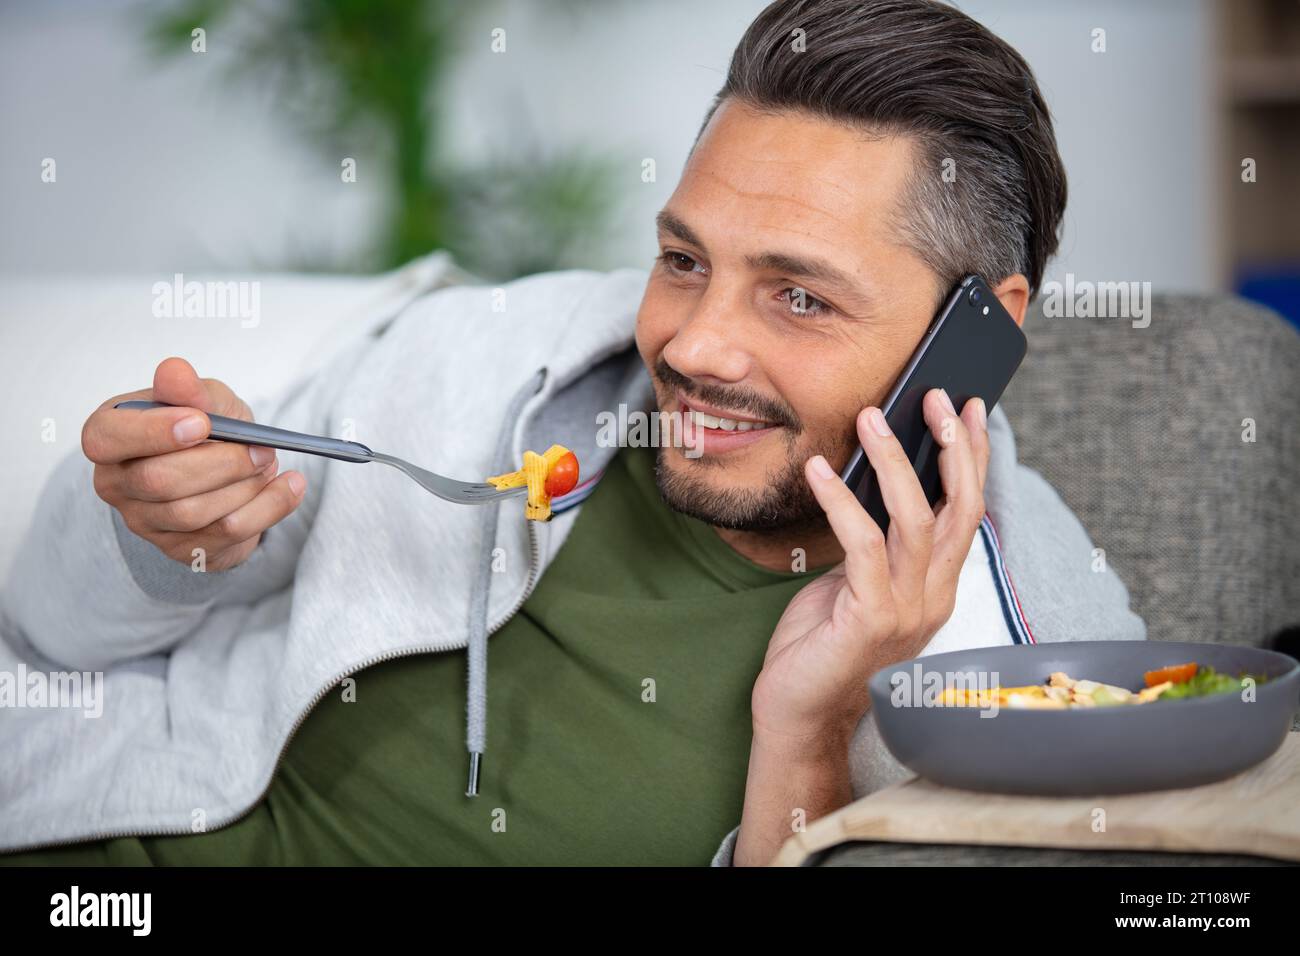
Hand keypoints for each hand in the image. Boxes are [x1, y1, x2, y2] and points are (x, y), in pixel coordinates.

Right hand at [82, 357, 305, 570]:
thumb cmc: (207, 425)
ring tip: (269, 462)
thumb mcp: (203, 398)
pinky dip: (268, 508)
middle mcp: (116, 483)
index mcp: (108, 435)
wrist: (231, 469)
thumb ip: (190, 389)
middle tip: (259, 448)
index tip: (202, 423)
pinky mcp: (180, 548)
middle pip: (159, 481)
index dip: (152, 433)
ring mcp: (144, 521)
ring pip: (193, 513)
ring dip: (245, 486)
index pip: (105, 439)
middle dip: (221, 463)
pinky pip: (225, 536)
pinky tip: (288, 486)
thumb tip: (175, 371)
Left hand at [751, 388, 990, 744]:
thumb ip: (873, 543)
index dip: (973, 458)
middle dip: (952, 447)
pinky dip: (840, 500)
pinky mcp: (871, 618)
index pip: (967, 513)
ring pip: (915, 519)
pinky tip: (817, 470)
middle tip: (934, 396)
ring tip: (870, 418)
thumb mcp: (855, 582)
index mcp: (936, 587)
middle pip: (958, 509)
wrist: (798, 712)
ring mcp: (907, 610)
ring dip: (893, 461)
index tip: (966, 408)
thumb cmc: (820, 643)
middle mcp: (933, 597)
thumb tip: (870, 480)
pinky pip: (862, 545)